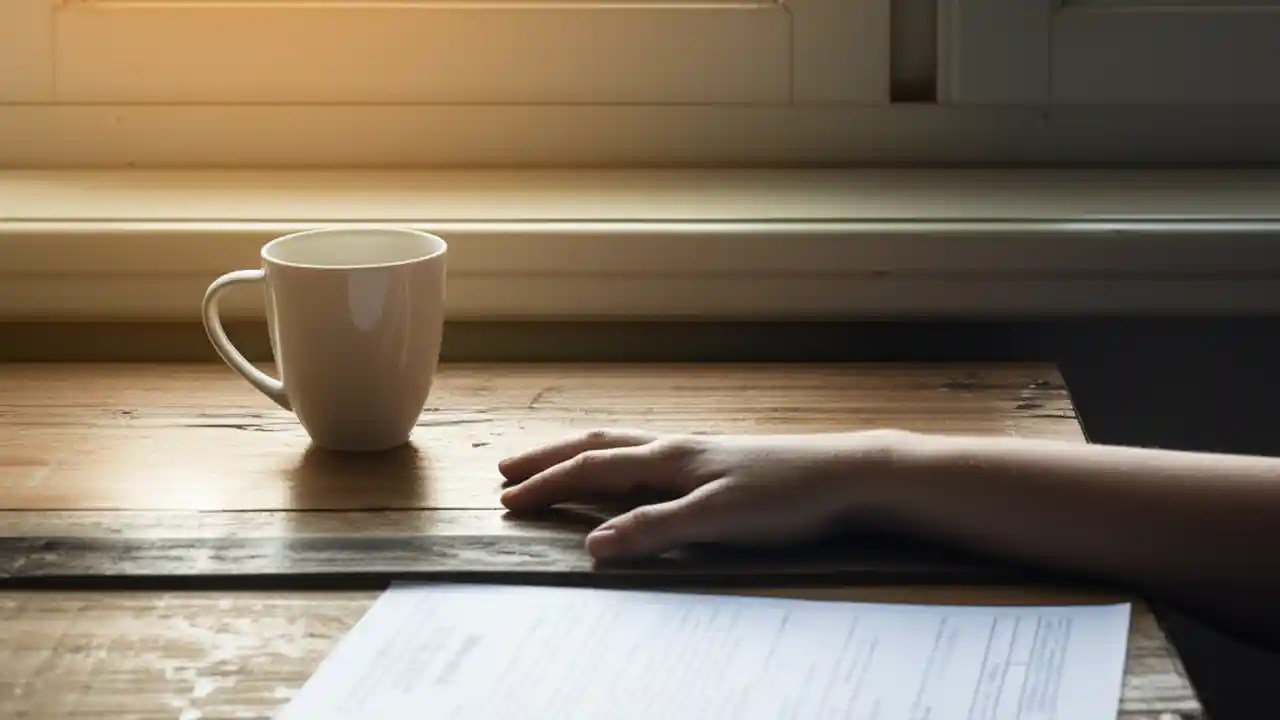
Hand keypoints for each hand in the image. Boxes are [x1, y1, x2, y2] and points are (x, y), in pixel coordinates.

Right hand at [498, 429, 902, 560]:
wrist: (846, 476)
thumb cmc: (784, 496)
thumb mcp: (716, 520)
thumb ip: (653, 529)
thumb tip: (591, 546)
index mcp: (667, 459)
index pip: (590, 468)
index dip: (546, 485)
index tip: (506, 502)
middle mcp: (674, 448)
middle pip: (597, 446)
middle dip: (548, 458)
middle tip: (507, 470)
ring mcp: (695, 453)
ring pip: (621, 445)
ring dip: (579, 453)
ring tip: (552, 461)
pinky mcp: (715, 463)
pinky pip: (646, 454)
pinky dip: (615, 458)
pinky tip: (627, 468)